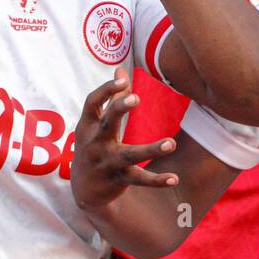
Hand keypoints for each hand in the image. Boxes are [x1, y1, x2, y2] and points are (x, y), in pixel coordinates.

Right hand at [71, 68, 178, 212]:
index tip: (122, 80)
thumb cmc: (93, 146)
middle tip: (136, 97)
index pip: (92, 103)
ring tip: (171, 143)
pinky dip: (157, 180)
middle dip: (119, 109)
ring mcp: (107, 162)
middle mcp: (95, 143)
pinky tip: (175, 178)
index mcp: (88, 126)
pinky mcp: (119, 179)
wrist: (83, 189)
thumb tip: (120, 70)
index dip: (105, 90)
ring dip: (151, 149)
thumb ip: (111, 97)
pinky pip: (140, 179)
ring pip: (129, 155)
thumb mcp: (95, 124)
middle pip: (107, 123)